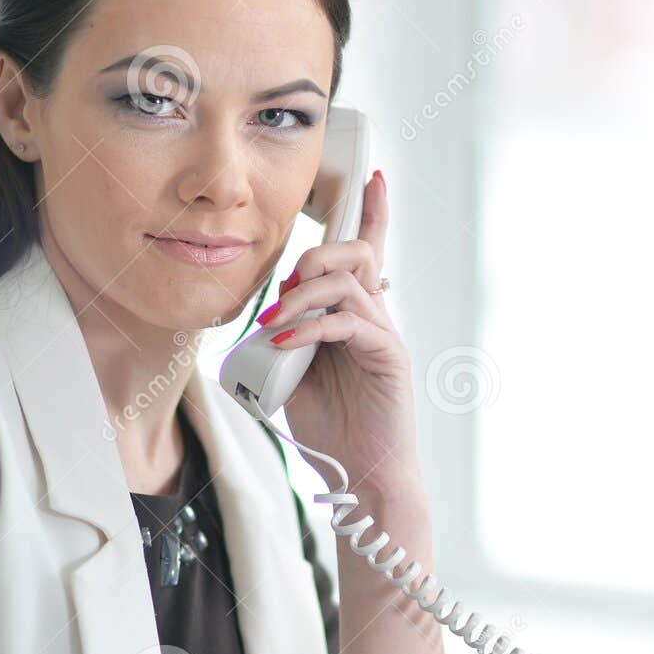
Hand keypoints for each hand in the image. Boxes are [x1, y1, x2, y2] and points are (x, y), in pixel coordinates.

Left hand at [257, 171, 419, 496]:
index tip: (372, 177)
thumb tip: (266, 315)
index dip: (373, 213)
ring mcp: (384, 335)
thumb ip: (287, 337)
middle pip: (356, 253)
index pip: (368, 254)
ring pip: (351, 280)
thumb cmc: (330, 427)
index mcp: (355, 316)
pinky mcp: (388, 356)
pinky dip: (311, 327)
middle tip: (282, 291)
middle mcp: (375, 318)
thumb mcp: (295, 373)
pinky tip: (286, 342)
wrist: (362, 476)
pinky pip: (348, 321)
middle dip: (314, 256)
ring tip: (275, 322)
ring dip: (303, 293)